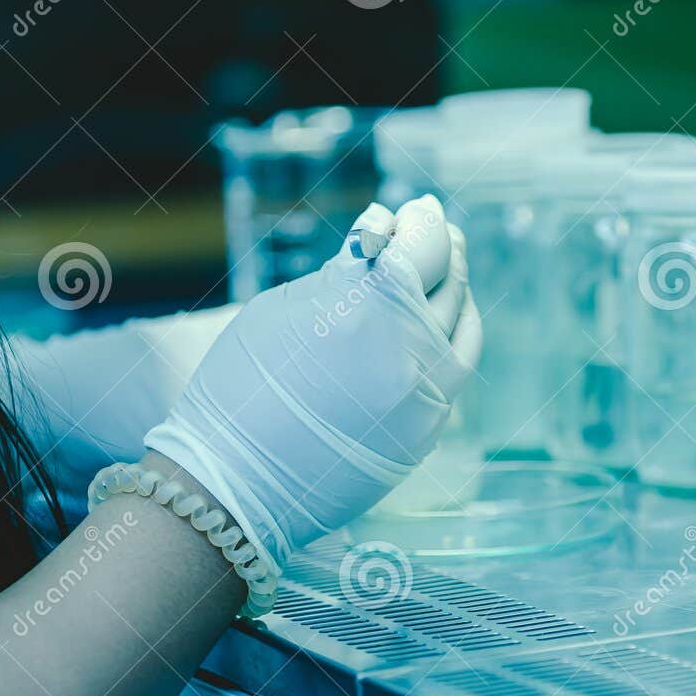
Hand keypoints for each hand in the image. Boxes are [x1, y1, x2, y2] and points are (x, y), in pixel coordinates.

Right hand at [145, 196, 480, 568]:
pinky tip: (429, 327)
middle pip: (452, 284)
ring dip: (455, 295)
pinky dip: (447, 341)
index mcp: (371, 309)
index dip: (425, 222)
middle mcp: (411, 353)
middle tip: (433, 227)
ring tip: (440, 272)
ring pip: (463, 331)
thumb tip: (382, 233)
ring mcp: (425, 400)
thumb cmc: (242, 387)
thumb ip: (345, 273)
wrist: (233, 485)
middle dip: (445, 249)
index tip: (418, 210)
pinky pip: (450, 375)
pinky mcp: (425, 434)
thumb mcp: (284, 310)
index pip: (428, 246)